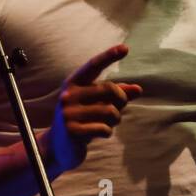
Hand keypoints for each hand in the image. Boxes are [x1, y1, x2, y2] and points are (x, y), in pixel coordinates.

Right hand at [45, 44, 141, 175]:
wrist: (57, 147)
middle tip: (118, 109)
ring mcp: (68, 113)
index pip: (92, 66)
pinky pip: (104, 128)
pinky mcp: (72, 130)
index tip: (125, 48)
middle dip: (121, 100)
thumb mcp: (97, 105)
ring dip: (115, 120)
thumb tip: (138, 89)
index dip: (109, 56)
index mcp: (74, 84)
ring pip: (110, 111)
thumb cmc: (82, 120)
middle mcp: (68, 95)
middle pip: (110, 89)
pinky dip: (107, 132)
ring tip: (107, 124)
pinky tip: (99, 134)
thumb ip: (116, 95)